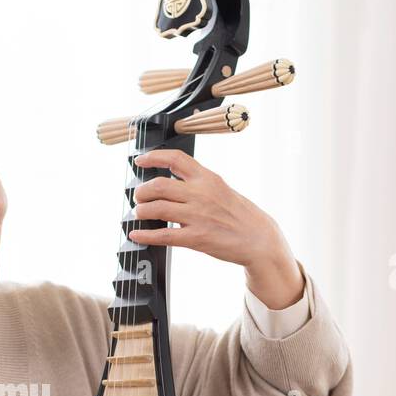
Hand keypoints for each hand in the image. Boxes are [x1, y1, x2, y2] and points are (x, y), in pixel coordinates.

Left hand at [129, 147, 305, 308]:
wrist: (259, 238)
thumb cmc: (240, 215)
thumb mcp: (221, 189)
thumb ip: (198, 184)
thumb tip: (172, 183)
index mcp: (207, 178)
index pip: (176, 159)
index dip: (153, 157)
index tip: (140, 160)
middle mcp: (200, 194)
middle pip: (158, 185)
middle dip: (142, 191)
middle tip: (138, 196)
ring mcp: (197, 216)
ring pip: (156, 208)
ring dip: (141, 211)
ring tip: (139, 213)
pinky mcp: (196, 238)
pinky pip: (163, 235)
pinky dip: (145, 235)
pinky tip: (136, 234)